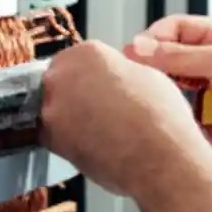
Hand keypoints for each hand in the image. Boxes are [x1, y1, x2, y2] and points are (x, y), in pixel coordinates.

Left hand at [40, 40, 211, 196]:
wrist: (158, 158)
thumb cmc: (161, 115)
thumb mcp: (146, 76)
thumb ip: (119, 73)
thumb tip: (114, 81)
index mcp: (85, 52)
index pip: (81, 58)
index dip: (96, 75)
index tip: (107, 86)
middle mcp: (60, 76)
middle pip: (62, 81)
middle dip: (78, 94)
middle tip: (102, 109)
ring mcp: (51, 110)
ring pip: (56, 110)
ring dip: (72, 118)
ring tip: (101, 131)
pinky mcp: (50, 142)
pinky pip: (56, 137)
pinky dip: (71, 141)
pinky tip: (96, 147)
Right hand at [126, 16, 211, 169]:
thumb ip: (179, 55)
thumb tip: (139, 46)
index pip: (178, 29)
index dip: (154, 39)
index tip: (133, 53)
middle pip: (170, 60)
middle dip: (154, 69)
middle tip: (136, 78)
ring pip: (172, 92)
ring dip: (163, 96)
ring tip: (153, 100)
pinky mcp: (209, 126)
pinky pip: (181, 120)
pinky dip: (173, 121)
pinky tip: (166, 122)